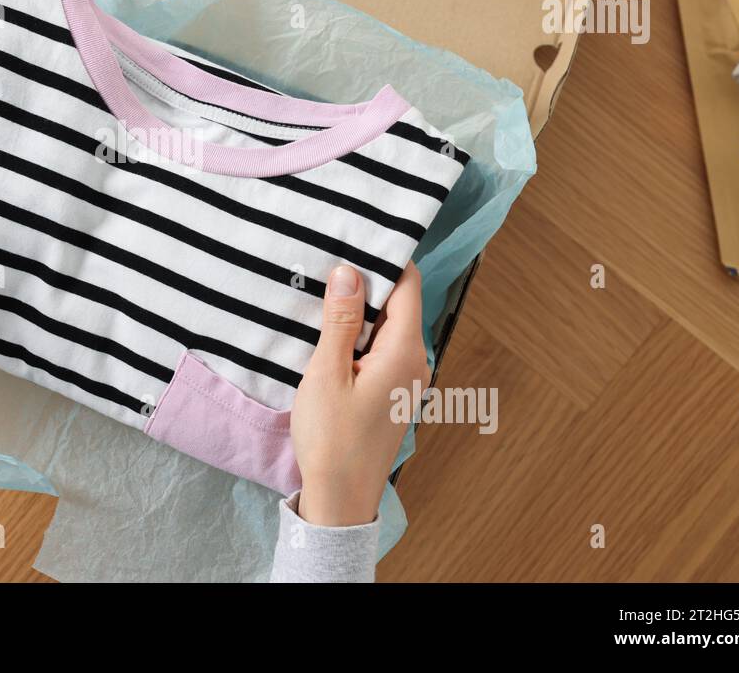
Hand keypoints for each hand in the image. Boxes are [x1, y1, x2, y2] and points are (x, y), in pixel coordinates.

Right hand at [291, 262, 428, 525]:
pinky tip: (329, 334)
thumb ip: (341, 320)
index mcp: (405, 352)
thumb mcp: (327, 373)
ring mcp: (407, 380)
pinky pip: (380, 350)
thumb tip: (350, 271)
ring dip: (358, 312)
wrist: (340, 499)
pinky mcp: (392, 393)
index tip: (353, 239)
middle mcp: (416, 362)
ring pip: (387, 327)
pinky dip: (358, 336)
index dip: (384, 259)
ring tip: (323, 294)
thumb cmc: (331, 439)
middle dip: (366, 283)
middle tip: (328, 262)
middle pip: (398, 304)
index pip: (408, 286)